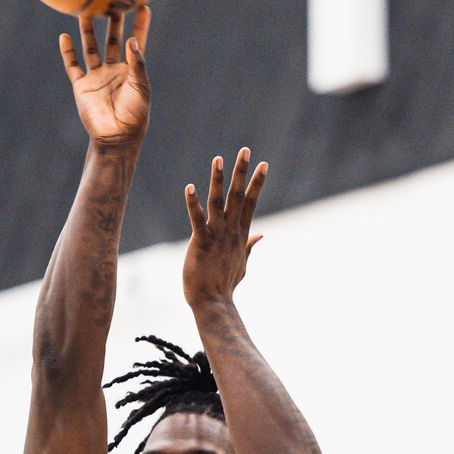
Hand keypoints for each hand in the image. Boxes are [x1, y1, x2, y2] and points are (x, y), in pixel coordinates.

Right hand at [59, 7, 151, 150]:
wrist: (116, 137)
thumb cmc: (135, 115)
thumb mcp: (141, 87)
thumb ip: (137, 64)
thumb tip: (132, 40)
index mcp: (132, 70)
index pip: (136, 42)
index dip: (141, 25)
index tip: (143, 5)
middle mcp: (114, 70)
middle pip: (112, 40)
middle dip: (113, 21)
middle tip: (112, 0)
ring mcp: (97, 77)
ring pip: (91, 48)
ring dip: (88, 31)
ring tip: (86, 11)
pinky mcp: (82, 86)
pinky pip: (73, 65)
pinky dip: (68, 52)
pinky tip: (64, 37)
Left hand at [182, 147, 267, 308]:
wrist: (213, 304)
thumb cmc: (225, 285)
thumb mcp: (242, 263)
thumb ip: (250, 246)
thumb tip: (261, 234)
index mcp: (241, 235)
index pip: (251, 203)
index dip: (257, 183)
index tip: (263, 164)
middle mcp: (231, 232)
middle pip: (239, 197)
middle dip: (242, 173)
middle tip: (246, 150)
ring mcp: (217, 236)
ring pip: (219, 203)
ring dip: (219, 180)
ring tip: (218, 158)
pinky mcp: (201, 243)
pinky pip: (197, 220)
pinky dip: (193, 203)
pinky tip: (190, 187)